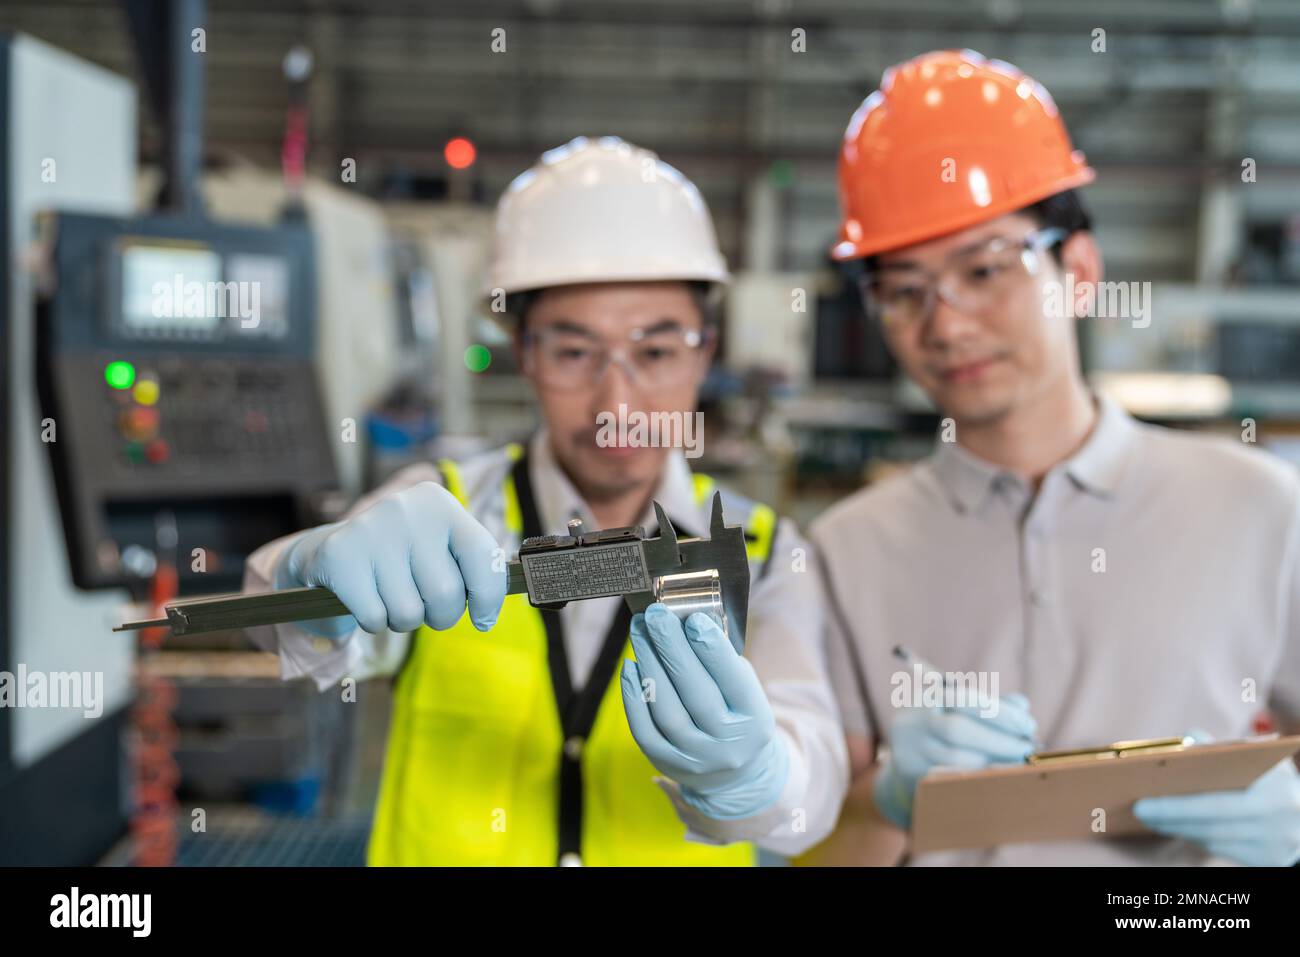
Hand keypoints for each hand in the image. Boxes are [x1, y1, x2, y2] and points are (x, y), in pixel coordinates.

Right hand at [274, 481, 505, 638]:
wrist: (336, 550)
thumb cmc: (404, 556)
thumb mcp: (440, 548)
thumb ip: (473, 570)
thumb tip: (487, 617)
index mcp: (440, 503)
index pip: (483, 554)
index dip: (489, 596)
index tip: (483, 619)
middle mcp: (407, 510)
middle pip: (446, 593)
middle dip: (440, 614)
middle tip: (424, 604)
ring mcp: (370, 530)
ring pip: (409, 613)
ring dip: (404, 620)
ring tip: (392, 597)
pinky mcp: (340, 557)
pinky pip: (375, 619)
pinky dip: (375, 622)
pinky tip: (368, 599)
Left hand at [620, 604, 788, 819]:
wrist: (734, 774)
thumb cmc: (737, 715)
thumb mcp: (746, 691)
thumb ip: (722, 663)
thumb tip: (686, 624)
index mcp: (755, 720)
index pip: (734, 681)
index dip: (712, 650)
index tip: (693, 618)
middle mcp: (727, 743)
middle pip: (696, 693)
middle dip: (672, 649)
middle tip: (656, 616)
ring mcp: (696, 758)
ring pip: (667, 710)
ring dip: (650, 665)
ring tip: (640, 632)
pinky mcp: (667, 764)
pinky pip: (645, 729)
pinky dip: (634, 696)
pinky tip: (630, 666)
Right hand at [875, 692, 1037, 829]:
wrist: (907, 751)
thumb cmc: (945, 725)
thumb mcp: (965, 709)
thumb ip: (993, 705)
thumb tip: (1022, 706)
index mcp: (929, 697)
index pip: (966, 700)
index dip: (1000, 713)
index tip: (1029, 725)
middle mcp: (914, 721)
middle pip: (956, 730)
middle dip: (998, 741)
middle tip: (1026, 748)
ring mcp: (908, 749)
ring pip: (954, 760)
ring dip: (992, 762)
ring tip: (1015, 763)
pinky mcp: (910, 775)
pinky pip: (949, 779)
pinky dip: (977, 777)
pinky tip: (996, 777)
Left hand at [1134, 744, 1299, 866]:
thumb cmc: (1273, 779)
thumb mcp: (1259, 759)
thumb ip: (1223, 749)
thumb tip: (1188, 739)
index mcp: (1273, 791)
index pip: (1214, 803)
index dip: (1176, 804)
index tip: (1145, 799)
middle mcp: (1276, 822)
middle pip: (1210, 823)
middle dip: (1170, 816)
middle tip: (1139, 808)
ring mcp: (1274, 846)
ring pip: (1214, 839)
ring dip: (1178, 828)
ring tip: (1150, 817)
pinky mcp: (1269, 861)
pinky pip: (1222, 849)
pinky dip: (1196, 836)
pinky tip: (1176, 825)